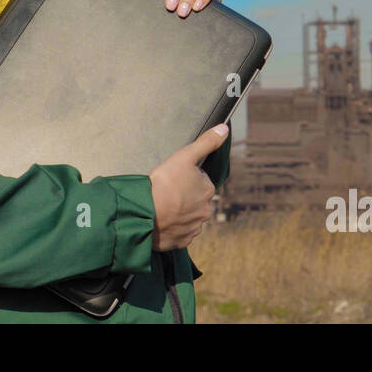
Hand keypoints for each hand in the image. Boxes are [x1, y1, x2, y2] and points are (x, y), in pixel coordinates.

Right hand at [148, 124, 228, 250]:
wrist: (146, 213)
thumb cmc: (164, 182)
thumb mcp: (185, 156)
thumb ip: (206, 142)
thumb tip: (225, 129)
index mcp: (208, 190)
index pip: (200, 182)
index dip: (186, 179)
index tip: (173, 179)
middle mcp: (206, 211)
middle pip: (196, 201)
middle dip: (185, 198)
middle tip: (166, 193)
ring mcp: (194, 229)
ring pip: (188, 218)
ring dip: (179, 214)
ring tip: (162, 208)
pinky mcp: (181, 242)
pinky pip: (179, 233)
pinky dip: (172, 228)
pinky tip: (162, 221)